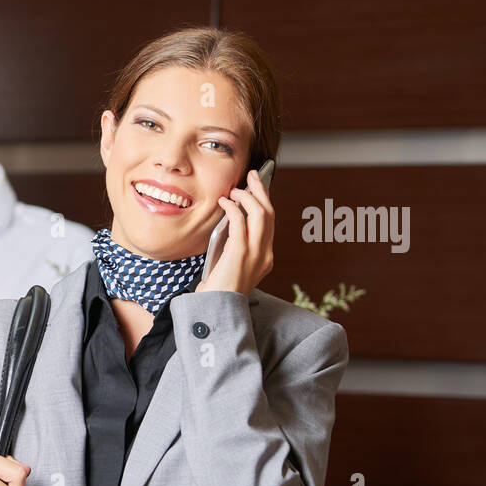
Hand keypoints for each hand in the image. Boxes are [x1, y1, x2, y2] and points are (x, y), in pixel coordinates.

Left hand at [195, 166, 273, 296]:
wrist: (215, 310)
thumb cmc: (218, 290)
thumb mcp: (232, 266)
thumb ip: (235, 247)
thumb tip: (229, 220)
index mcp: (266, 258)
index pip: (270, 224)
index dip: (264, 202)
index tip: (257, 187)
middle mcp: (266, 254)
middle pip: (270, 214)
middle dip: (261, 191)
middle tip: (252, 175)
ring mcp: (256, 254)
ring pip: (261, 214)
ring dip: (248, 196)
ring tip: (235, 189)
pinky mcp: (241, 253)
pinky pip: (241, 221)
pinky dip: (234, 207)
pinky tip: (225, 202)